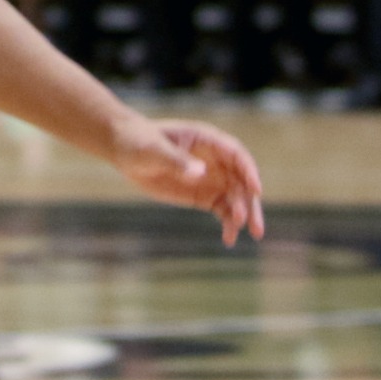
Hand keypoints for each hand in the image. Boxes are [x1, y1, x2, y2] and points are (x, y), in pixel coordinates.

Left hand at [109, 118, 264, 246]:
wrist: (124, 150)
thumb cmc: (138, 141)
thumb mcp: (154, 149)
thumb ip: (177, 160)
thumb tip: (201, 173)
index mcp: (207, 140)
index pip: (236, 155)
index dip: (249, 172)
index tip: (256, 191)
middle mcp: (215, 160)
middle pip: (241, 181)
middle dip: (250, 203)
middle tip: (255, 227)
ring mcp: (210, 178)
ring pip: (235, 198)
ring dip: (241, 216)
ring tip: (238, 235)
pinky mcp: (202, 195)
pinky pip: (222, 209)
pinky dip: (228, 223)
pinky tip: (229, 239)